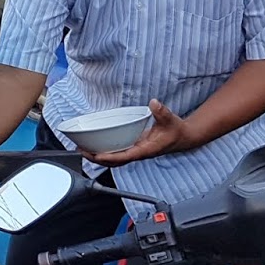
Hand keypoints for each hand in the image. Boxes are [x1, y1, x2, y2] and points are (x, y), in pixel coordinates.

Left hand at [81, 100, 195, 166]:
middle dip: (97, 158)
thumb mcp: (170, 119)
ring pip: (114, 159)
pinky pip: (117, 153)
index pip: (125, 156)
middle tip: (81, 151)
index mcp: (145, 150)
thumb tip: (154, 103)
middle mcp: (138, 153)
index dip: (110, 157)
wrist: (183, 138)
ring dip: (98, 156)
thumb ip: (162, 112)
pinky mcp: (134, 148)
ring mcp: (135, 152)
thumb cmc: (176, 131)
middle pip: (114, 161)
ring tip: (83, 150)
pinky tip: (95, 146)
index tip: (97, 155)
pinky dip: (105, 152)